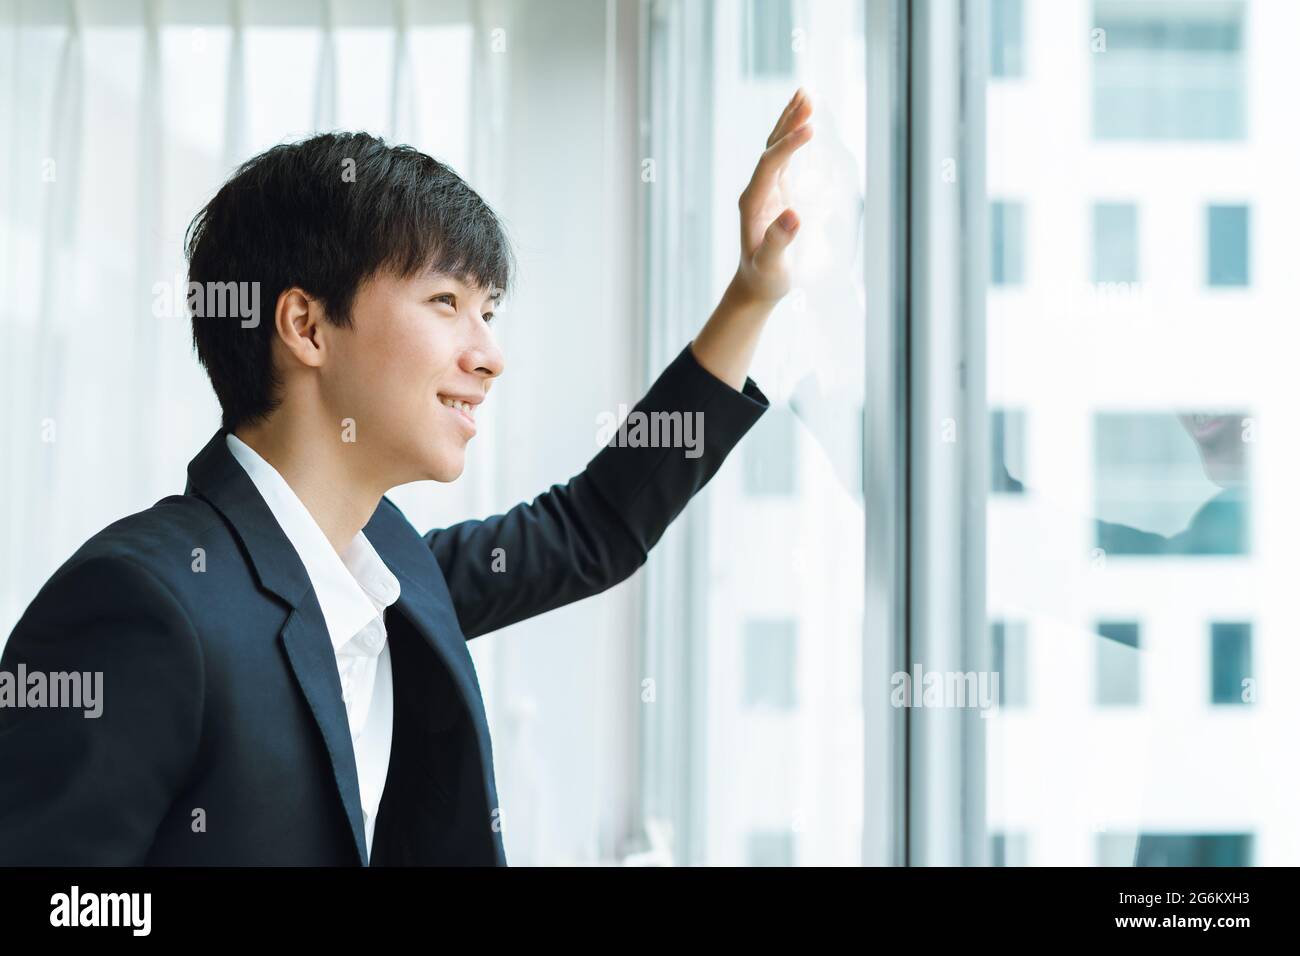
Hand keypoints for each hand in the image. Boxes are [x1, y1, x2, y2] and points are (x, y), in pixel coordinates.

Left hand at [733, 88, 813, 305]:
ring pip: (776, 147)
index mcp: (752, 203)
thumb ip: (778, 242)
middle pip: (771, 148)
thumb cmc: (765, 278)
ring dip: (790, 121)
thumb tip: (793, 216)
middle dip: (788, 122)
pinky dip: (794, 136)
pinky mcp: (776, 191)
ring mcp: (766, 189)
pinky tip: (804, 121)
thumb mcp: (771, 266)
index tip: (810, 130)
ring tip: (806, 94)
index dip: (788, 146)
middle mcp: (756, 190)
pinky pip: (784, 157)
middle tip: (808, 96)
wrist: (756, 285)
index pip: (769, 165)